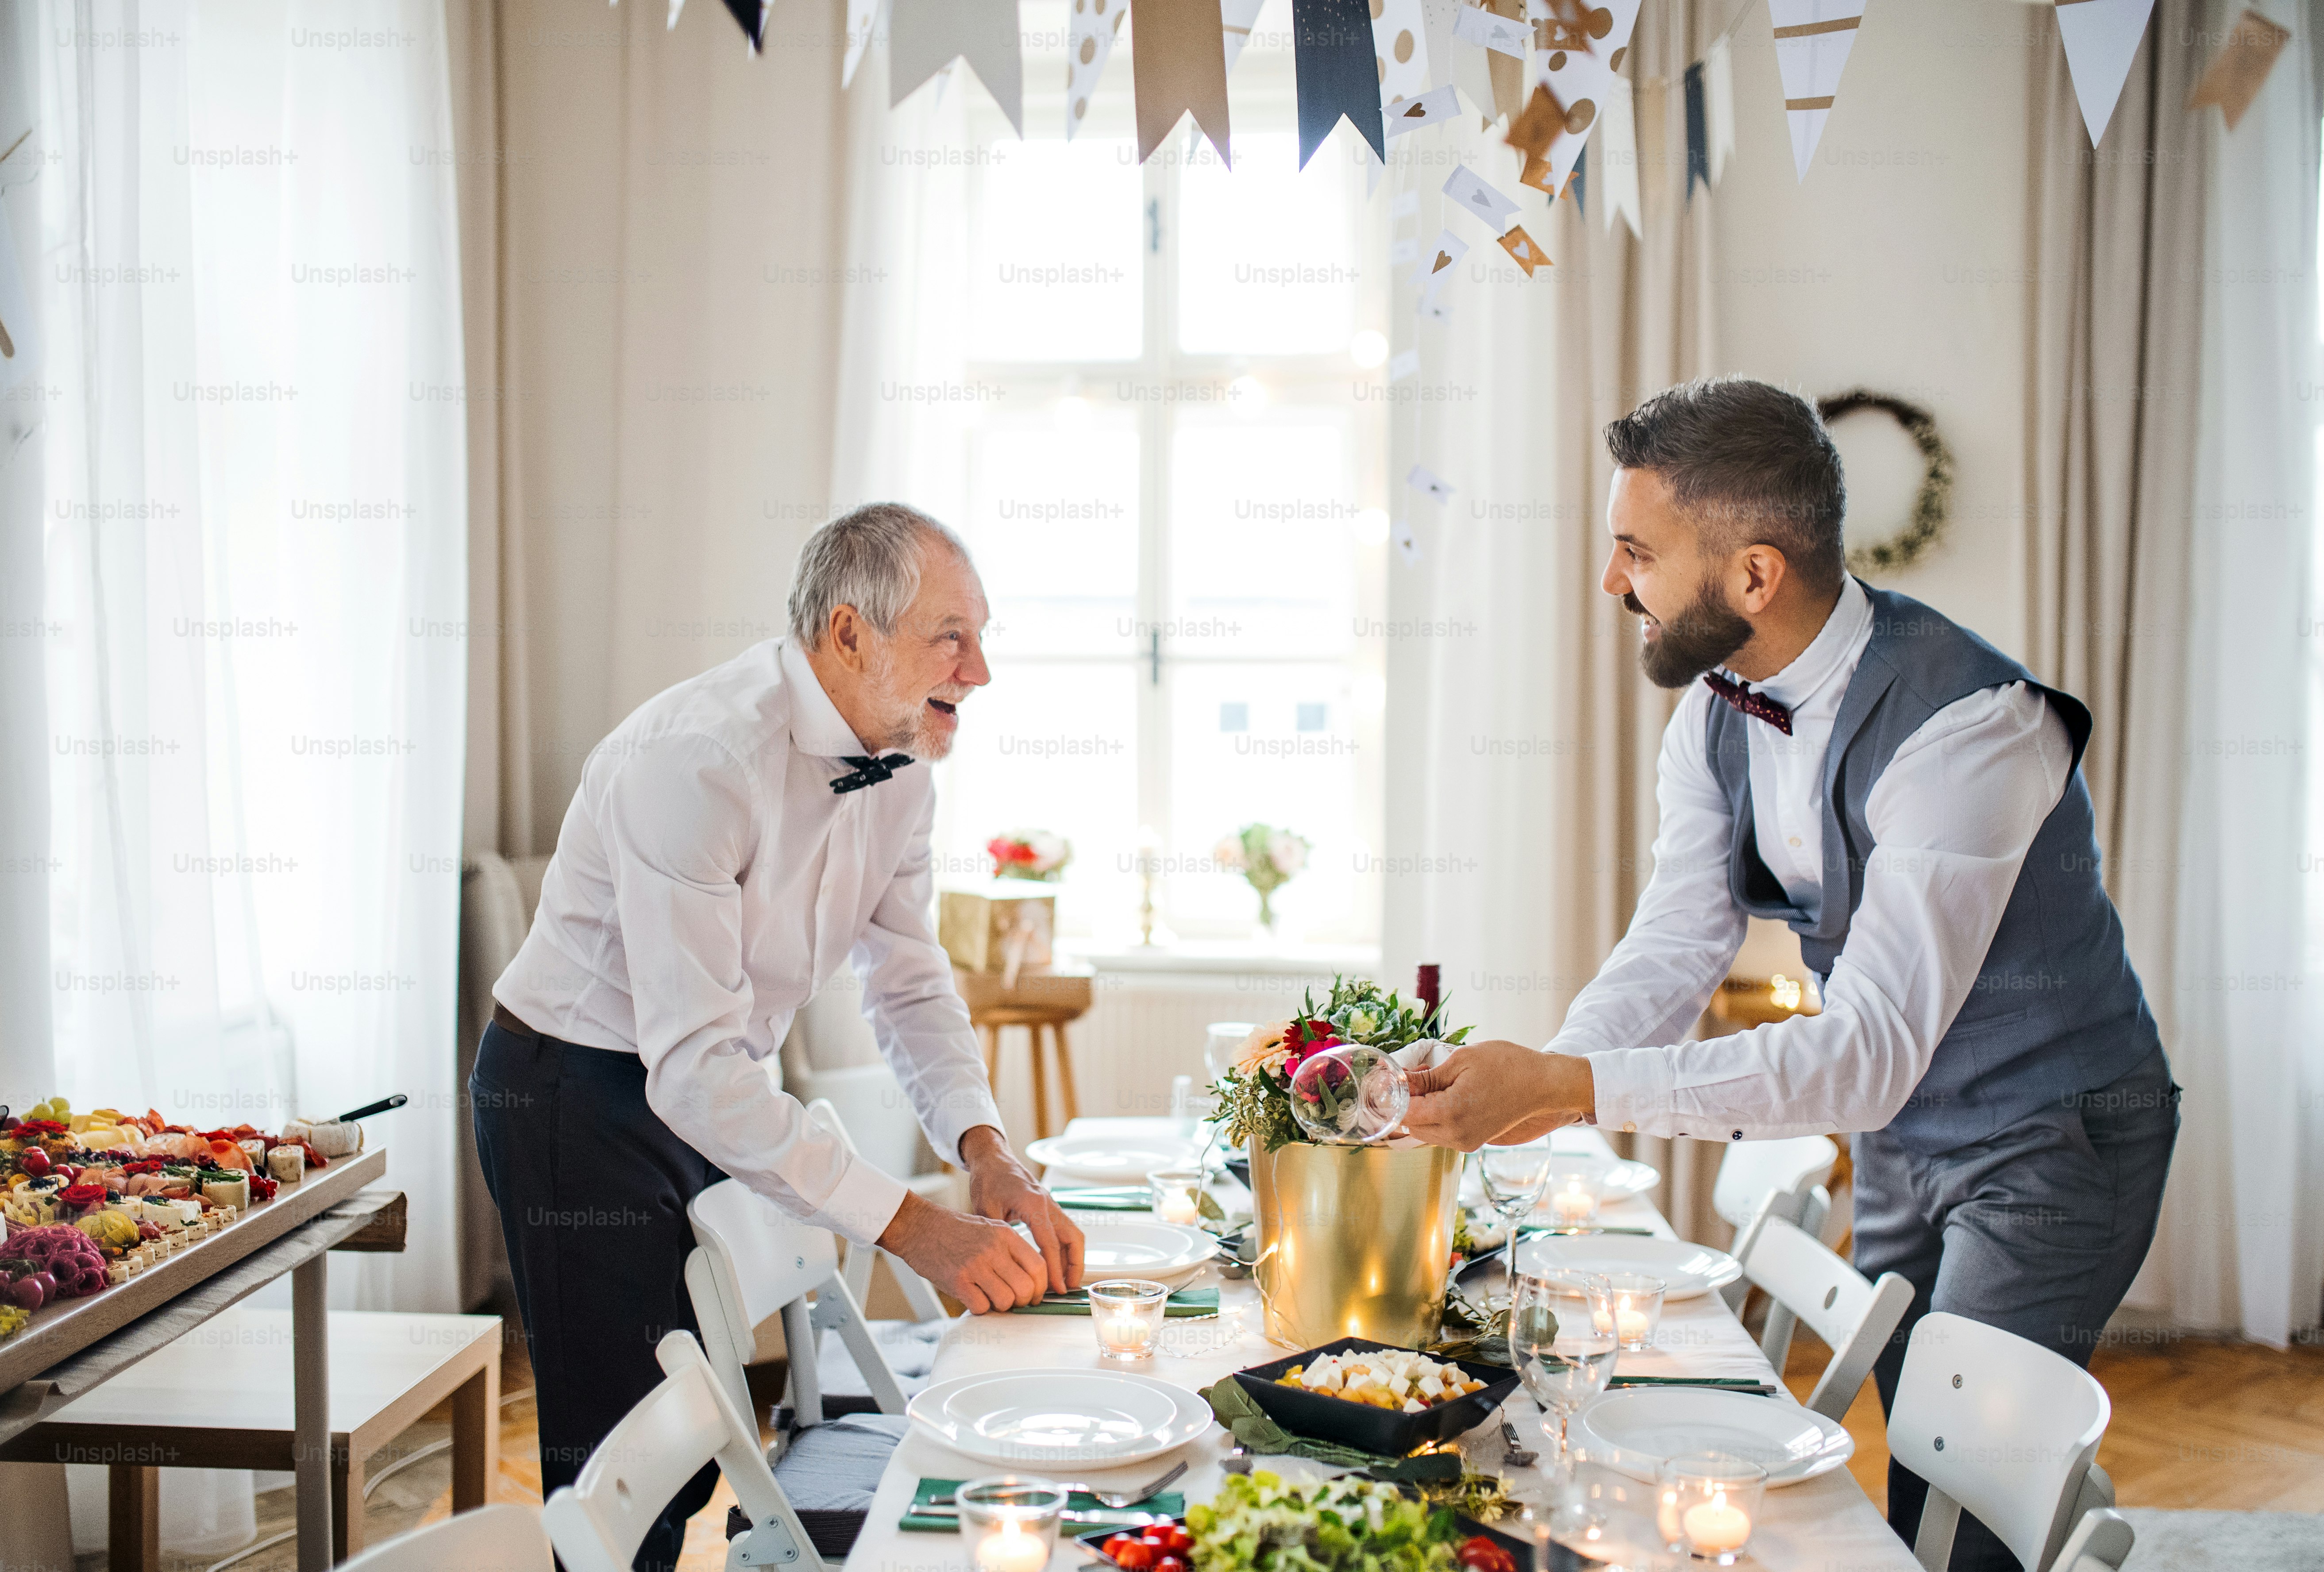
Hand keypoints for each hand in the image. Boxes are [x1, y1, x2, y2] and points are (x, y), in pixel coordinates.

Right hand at [877, 1189, 1049, 1313]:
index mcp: (1005, 1235)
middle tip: (1014, 1302)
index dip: (1041, 1287)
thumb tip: (1031, 1279)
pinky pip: (981, 1307)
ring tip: (991, 1298)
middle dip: (1023, 1302)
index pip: (1038, 1266)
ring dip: (1001, 1306)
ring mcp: (975, 1265)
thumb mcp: (989, 1228)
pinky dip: (980, 1308)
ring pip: (1006, 1301)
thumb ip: (1010, 1249)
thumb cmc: (954, 1230)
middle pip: (1025, 1288)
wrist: (919, 1226)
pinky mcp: (957, 1281)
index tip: (1035, 1295)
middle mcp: (994, 1249)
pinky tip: (973, 1297)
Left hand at [961, 1125, 1084, 1294]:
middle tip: (1068, 1288)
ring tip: (1064, 1282)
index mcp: (1034, 1203)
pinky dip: (1064, 1249)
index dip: (1053, 1268)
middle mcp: (1048, 1203)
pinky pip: (1063, 1230)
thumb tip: (1001, 1265)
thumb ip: (997, 1235)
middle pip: (1073, 1237)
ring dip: (1072, 1258)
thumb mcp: (985, 1209)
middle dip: (1074, 1265)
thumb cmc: (988, 1180)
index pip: (1050, 1242)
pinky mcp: (1049, 1207)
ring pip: (1072, 1234)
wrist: (993, 1159)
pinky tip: (1055, 1265)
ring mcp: (1051, 1204)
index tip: (1055, 1288)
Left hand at [1402, 1041, 1594, 1150]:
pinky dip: (1435, 1117)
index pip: (1403, 1112)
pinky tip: (1444, 1095)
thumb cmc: (1506, 1065)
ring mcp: (1465, 1142)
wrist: (1543, 1084)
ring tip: (1432, 1083)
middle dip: (1406, 1102)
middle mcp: (1455, 1135)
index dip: (1395, 1093)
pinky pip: (1440, 1133)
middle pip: (1411, 1125)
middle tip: (1414, 1076)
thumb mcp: (1461, 1061)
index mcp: (1449, 1113)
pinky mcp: (1472, 1142)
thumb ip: (1426, 1077)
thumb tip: (1399, 1080)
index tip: (1395, 1076)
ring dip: (1420, 1110)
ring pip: (1424, 1131)